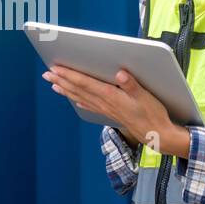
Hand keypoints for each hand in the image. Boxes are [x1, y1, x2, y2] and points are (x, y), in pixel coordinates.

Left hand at [41, 66, 190, 157]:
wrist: (157, 135)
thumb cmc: (153, 114)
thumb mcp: (146, 97)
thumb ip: (132, 85)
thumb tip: (121, 73)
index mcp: (111, 96)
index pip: (86, 83)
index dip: (70, 75)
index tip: (56, 69)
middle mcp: (105, 103)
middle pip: (79, 90)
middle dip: (62, 81)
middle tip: (47, 74)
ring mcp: (106, 110)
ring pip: (81, 98)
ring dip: (66, 90)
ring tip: (54, 84)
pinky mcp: (110, 114)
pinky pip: (89, 106)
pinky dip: (78, 101)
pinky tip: (73, 99)